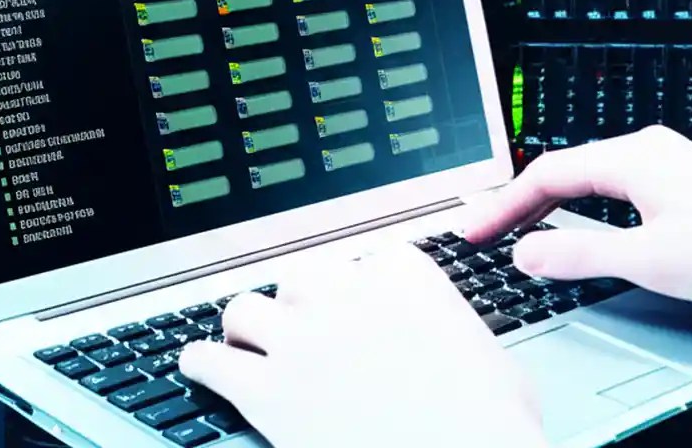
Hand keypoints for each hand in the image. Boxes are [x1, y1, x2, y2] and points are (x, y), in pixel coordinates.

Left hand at [178, 242, 548, 447]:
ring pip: (247, 307)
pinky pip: (210, 360)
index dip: (357, 288)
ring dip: (247, 324)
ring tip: (245, 341)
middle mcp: (348, 299)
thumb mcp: (491, 363)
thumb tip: (444, 343)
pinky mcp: (268, 392)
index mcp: (407, 281)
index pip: (366, 262)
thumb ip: (452, 335)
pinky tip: (199, 367)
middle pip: (301, 276)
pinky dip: (200, 362)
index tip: (356, 306)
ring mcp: (304, 342)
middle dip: (300, 300)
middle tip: (302, 324)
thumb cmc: (492, 428)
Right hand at [463, 125, 691, 304]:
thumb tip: (527, 253)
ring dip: (553, 204)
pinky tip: (587, 226)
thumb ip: (578, 256)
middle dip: (521, 203)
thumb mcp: (647, 260)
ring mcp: (669, 165)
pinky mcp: (686, 185)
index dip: (504, 205)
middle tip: (487, 232)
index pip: (546, 174)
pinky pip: (617, 188)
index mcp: (632, 157)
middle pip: (565, 170)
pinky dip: (586, 208)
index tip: (476, 231)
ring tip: (525, 228)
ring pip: (592, 178)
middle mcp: (648, 151)